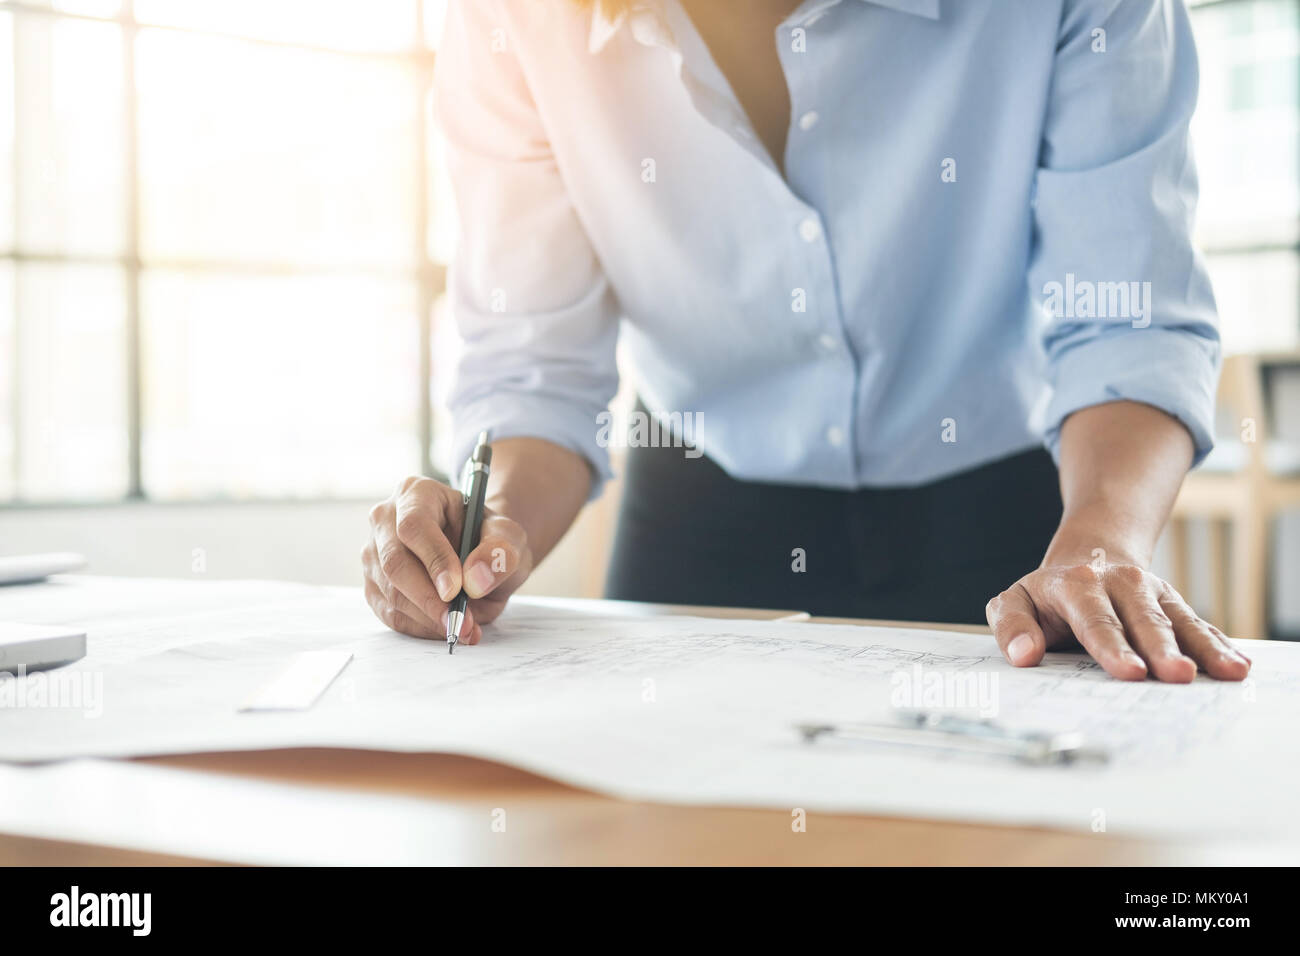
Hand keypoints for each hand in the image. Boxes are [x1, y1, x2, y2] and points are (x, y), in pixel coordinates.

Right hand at [361, 476, 531, 642]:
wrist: (479, 555)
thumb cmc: (489, 539)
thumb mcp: (508, 537)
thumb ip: (499, 552)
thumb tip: (474, 580)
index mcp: (416, 493)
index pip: (414, 525)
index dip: (433, 559)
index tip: (455, 590)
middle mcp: (385, 519)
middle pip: (394, 562)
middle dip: (430, 599)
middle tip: (463, 621)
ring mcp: (374, 553)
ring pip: (390, 593)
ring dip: (428, 619)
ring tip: (466, 627)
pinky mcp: (373, 585)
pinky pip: (390, 614)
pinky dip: (421, 628)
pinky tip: (447, 628)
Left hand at [985, 558, 1250, 681]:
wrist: (1089, 557)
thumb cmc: (1048, 595)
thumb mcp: (1016, 601)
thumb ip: (1012, 626)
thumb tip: (1023, 654)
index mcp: (1077, 585)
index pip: (1095, 620)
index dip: (1112, 646)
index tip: (1129, 671)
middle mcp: (1120, 585)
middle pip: (1144, 620)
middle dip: (1161, 649)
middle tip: (1178, 676)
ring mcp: (1152, 594)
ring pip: (1179, 622)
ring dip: (1202, 648)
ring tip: (1227, 672)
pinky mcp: (1173, 606)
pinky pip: (1199, 626)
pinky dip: (1219, 645)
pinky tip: (1237, 665)